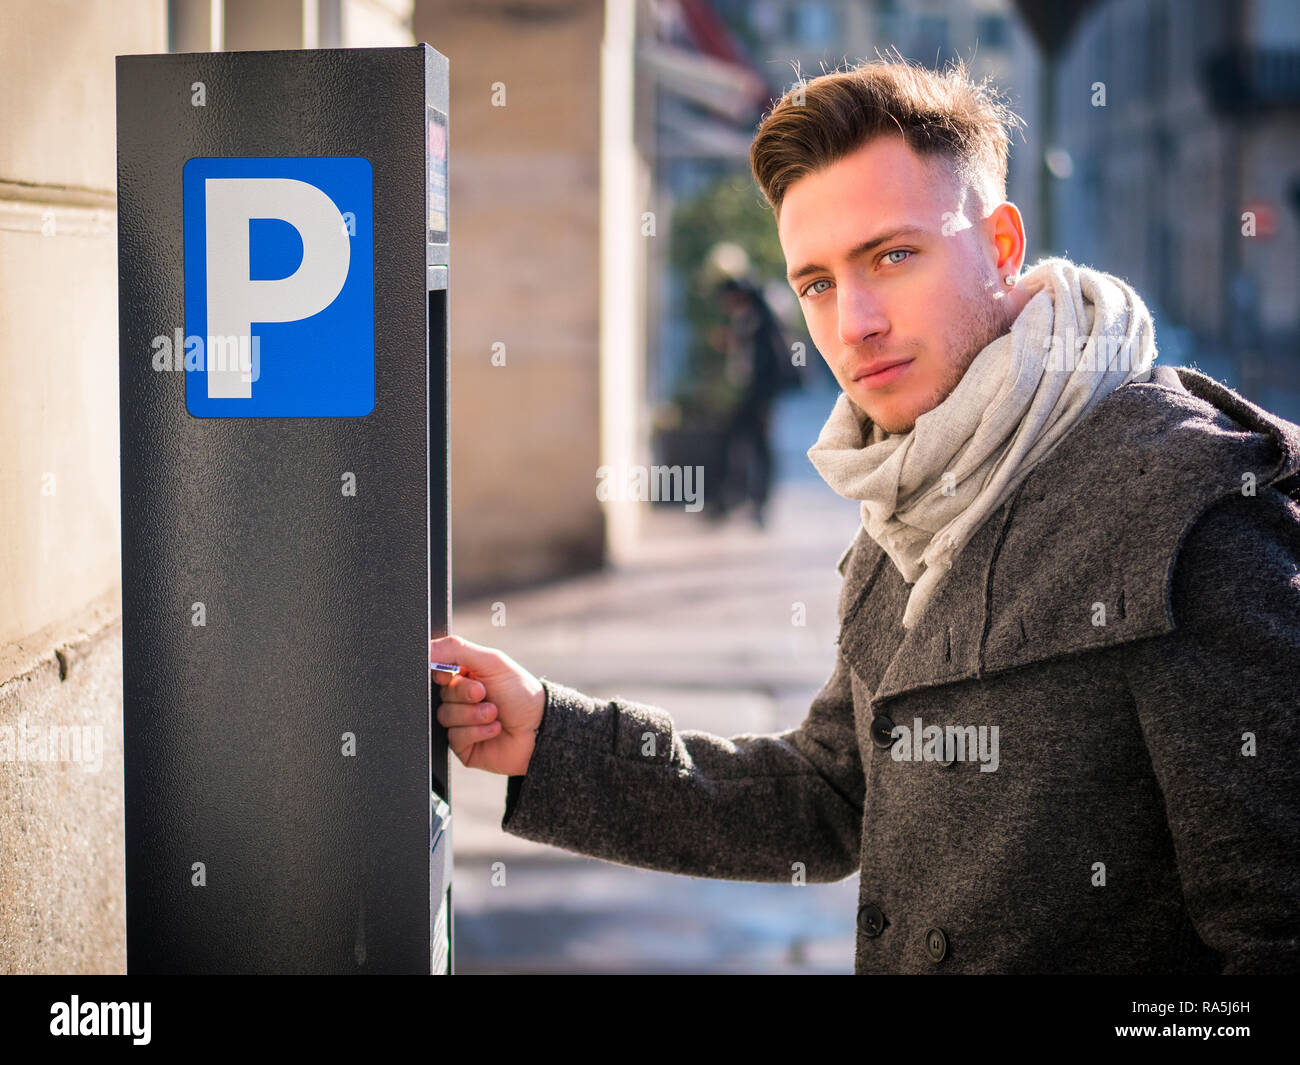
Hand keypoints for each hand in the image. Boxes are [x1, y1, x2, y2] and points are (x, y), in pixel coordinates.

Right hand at [429, 634, 545, 775]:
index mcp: (463, 676)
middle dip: (465, 693)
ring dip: (474, 714)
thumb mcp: (491, 661)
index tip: (459, 673)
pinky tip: (494, 728)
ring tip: (495, 713)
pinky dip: (477, 731)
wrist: (540, 728)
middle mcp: (459, 699)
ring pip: (445, 716)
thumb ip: (456, 649)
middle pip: (440, 694)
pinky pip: (454, 738)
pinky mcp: (462, 747)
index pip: (436, 671)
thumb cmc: (520, 692)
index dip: (444, 673)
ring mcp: (459, 723)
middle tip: (484, 693)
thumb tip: (426, 647)